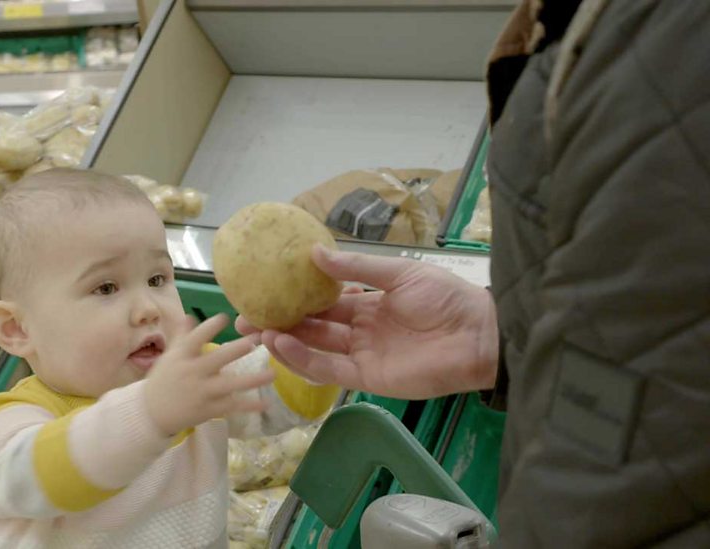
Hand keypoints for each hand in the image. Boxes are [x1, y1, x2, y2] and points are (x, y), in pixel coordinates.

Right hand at [144, 314, 274, 435]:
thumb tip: (190, 316)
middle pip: (216, 360)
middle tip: (255, 342)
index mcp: (181, 357)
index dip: (210, 327)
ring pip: (230, 385)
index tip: (225, 317)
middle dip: (236, 351)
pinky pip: (231, 407)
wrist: (151, 413)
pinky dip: (249, 406)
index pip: (196, 338)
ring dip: (252, 380)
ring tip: (273, 374)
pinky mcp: (208, 409)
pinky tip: (265, 403)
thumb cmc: (162, 380)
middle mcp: (192, 373)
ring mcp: (201, 393)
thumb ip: (183, 337)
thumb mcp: (170, 356)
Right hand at [236, 245, 497, 399]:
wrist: (479, 334)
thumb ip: (357, 268)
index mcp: (369, 303)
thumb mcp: (399, 273)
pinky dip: (303, 360)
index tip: (264, 292)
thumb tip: (314, 254)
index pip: (324, 302)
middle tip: (245, 317)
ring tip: (257, 331)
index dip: (295, 299)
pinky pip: (329, 370)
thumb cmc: (444, 298)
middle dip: (280, 322)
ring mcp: (362, 355)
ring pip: (315, 349)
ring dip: (285, 341)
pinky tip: (281, 346)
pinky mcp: (367, 378)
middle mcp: (360, 330)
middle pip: (312, 328)